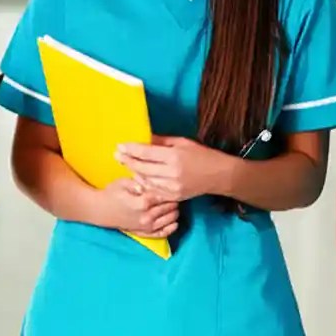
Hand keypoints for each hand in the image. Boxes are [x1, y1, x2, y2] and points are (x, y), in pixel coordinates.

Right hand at [98, 178, 178, 236]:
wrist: (100, 210)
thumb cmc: (111, 193)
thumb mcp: (123, 182)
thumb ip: (139, 181)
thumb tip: (151, 180)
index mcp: (143, 202)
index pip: (164, 195)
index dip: (170, 189)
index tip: (173, 183)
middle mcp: (146, 216)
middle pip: (169, 207)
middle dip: (174, 199)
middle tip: (176, 193)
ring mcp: (145, 226)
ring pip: (169, 220)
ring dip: (174, 212)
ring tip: (175, 204)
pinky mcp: (143, 233)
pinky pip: (161, 234)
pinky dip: (170, 229)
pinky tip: (175, 223)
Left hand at [115, 136, 230, 202]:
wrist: (218, 175)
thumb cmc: (201, 155)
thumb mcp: (182, 142)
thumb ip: (161, 142)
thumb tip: (144, 139)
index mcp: (174, 156)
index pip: (146, 152)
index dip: (131, 149)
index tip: (120, 146)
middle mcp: (172, 173)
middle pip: (142, 168)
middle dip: (128, 161)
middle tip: (117, 155)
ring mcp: (172, 187)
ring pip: (145, 181)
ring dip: (134, 173)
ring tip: (126, 165)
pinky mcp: (174, 196)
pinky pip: (153, 191)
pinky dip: (144, 184)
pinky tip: (139, 178)